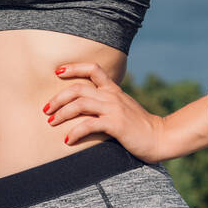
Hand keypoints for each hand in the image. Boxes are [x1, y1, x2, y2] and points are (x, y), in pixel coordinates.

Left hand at [43, 62, 172, 163]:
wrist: (161, 138)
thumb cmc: (140, 127)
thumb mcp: (123, 109)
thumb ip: (108, 104)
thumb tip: (87, 107)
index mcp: (114, 90)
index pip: (93, 69)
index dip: (74, 67)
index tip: (57, 72)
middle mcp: (112, 96)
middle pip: (78, 88)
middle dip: (58, 97)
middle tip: (46, 109)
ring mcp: (113, 109)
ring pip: (80, 103)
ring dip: (61, 113)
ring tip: (51, 122)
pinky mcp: (115, 124)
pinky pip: (88, 125)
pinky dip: (74, 132)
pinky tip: (67, 140)